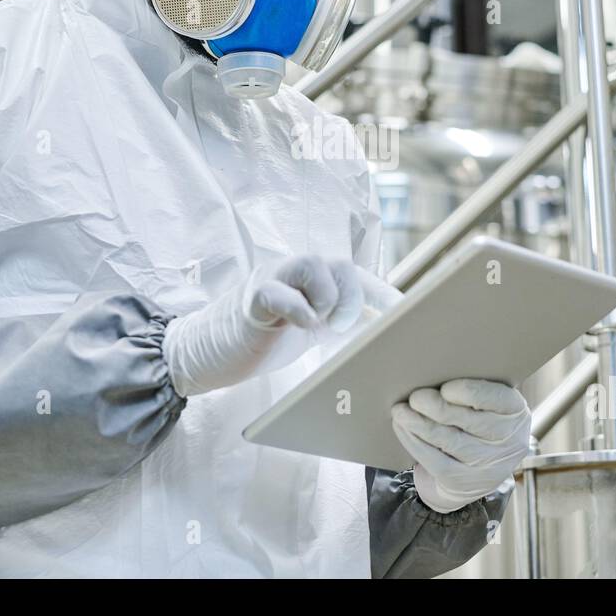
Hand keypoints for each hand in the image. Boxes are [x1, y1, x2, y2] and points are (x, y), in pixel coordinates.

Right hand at [163, 255, 390, 396]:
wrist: (206, 351)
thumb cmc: (261, 339)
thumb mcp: (310, 330)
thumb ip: (340, 324)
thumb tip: (384, 332)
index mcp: (313, 281)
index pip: (358, 277)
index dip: (385, 295)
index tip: (409, 315)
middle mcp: (295, 272)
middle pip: (341, 264)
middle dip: (354, 298)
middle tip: (342, 327)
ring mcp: (272, 280)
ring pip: (314, 264)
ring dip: (328, 298)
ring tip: (319, 325)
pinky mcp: (250, 300)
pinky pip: (277, 291)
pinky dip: (297, 308)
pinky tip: (301, 326)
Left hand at [391, 379, 530, 513]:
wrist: (479, 470)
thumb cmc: (478, 419)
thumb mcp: (488, 403)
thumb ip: (471, 388)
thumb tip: (433, 370)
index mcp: (515, 411)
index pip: (495, 399)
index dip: (469, 393)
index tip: (445, 388)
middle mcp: (507, 441)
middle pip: (469, 421)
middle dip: (438, 408)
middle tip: (415, 397)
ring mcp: (487, 465)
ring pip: (449, 441)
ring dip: (420, 424)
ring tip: (400, 411)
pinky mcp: (463, 482)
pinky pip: (435, 461)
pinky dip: (414, 442)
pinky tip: (402, 428)